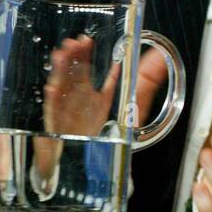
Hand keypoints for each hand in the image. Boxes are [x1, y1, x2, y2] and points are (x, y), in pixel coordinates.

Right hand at [34, 36, 171, 176]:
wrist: (103, 171)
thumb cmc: (114, 139)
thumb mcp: (136, 106)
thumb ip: (147, 80)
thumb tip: (159, 56)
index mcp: (96, 97)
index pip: (89, 72)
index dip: (87, 56)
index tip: (88, 40)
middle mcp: (79, 103)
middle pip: (74, 76)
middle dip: (73, 58)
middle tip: (76, 42)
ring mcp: (67, 116)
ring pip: (62, 90)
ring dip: (60, 72)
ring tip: (62, 54)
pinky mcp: (60, 131)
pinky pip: (54, 116)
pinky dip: (53, 102)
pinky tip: (52, 89)